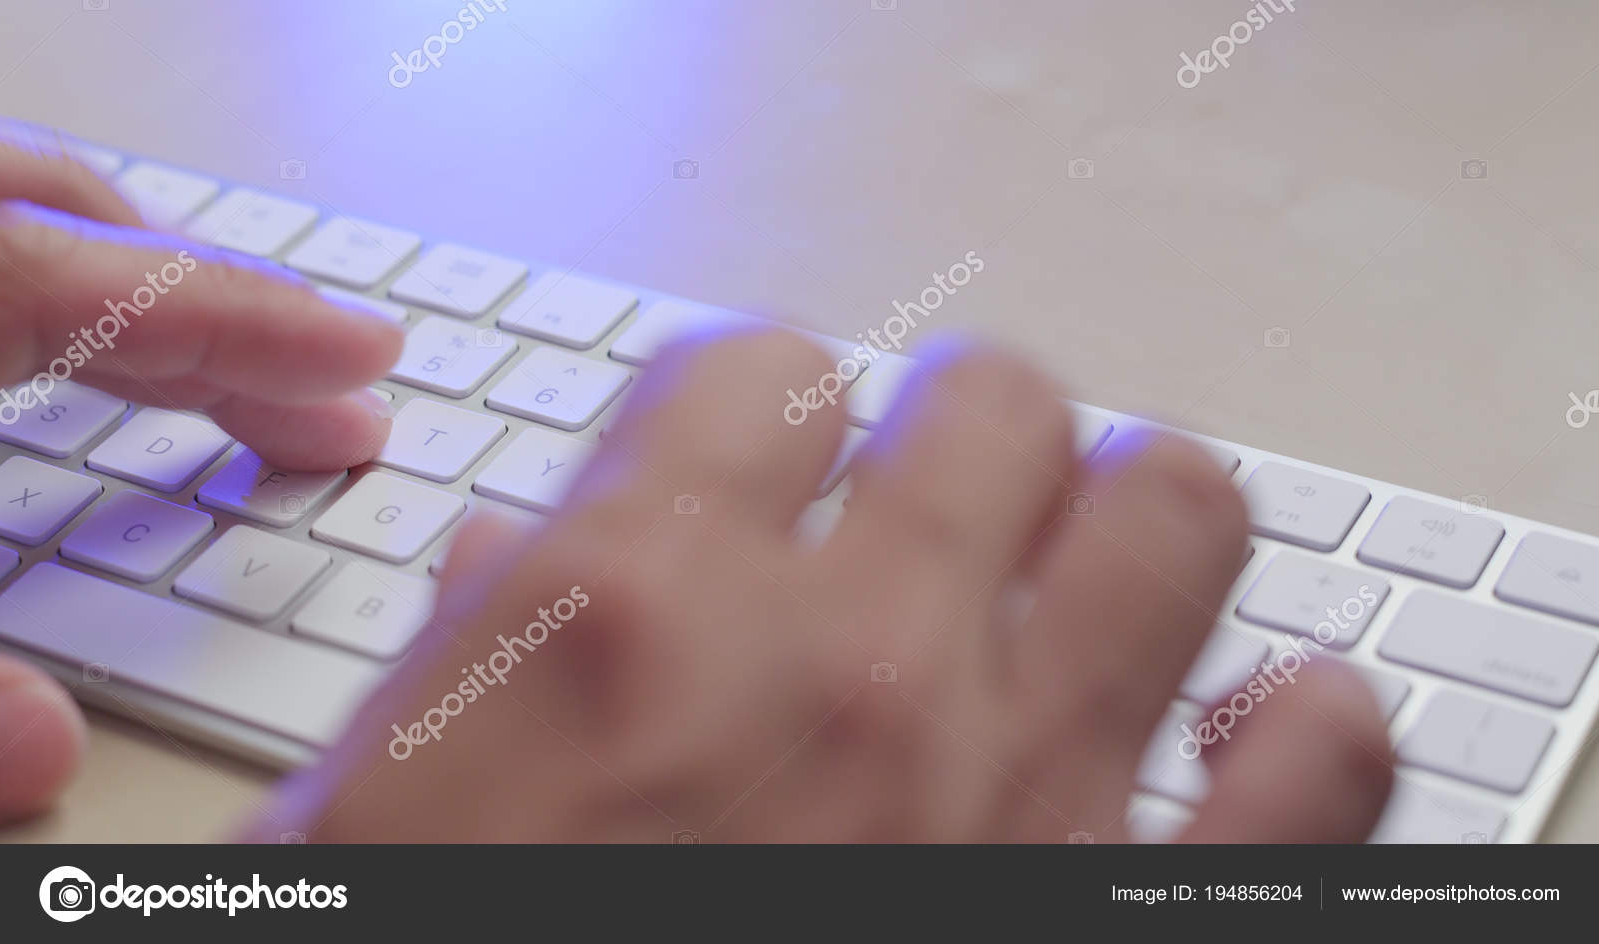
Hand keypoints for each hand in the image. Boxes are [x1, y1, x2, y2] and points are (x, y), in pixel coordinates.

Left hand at [0, 137, 403, 822]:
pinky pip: (3, 280)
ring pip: (39, 244)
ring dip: (159, 321)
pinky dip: (73, 323)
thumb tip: (52, 759)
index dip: (258, 322)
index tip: (371, 352)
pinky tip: (96, 390)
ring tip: (247, 397)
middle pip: (82, 238)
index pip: (111, 283)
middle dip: (232, 322)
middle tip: (337, 402)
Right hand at [263, 329, 1393, 841]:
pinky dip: (1308, 732)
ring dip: (1137, 517)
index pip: (756, 372)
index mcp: (634, 613)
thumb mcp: (382, 823)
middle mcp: (850, 666)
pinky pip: (1316, 774)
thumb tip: (499, 559)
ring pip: (1172, 517)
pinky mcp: (1132, 915)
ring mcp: (1022, 788)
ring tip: (1096, 554)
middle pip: (990, 409)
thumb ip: (462, 660)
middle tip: (943, 481)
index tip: (766, 447)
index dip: (760, 402)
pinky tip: (1266, 728)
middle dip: (964, 429)